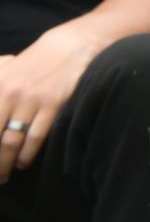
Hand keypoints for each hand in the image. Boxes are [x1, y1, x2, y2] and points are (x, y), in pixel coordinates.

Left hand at [0, 25, 100, 181]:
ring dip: (5, 162)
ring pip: (11, 140)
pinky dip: (27, 154)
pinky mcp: (52, 104)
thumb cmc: (35, 62)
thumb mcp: (5, 69)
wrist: (71, 46)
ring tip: (4, 174)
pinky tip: (23, 161)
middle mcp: (9, 94)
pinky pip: (35, 136)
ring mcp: (31, 100)